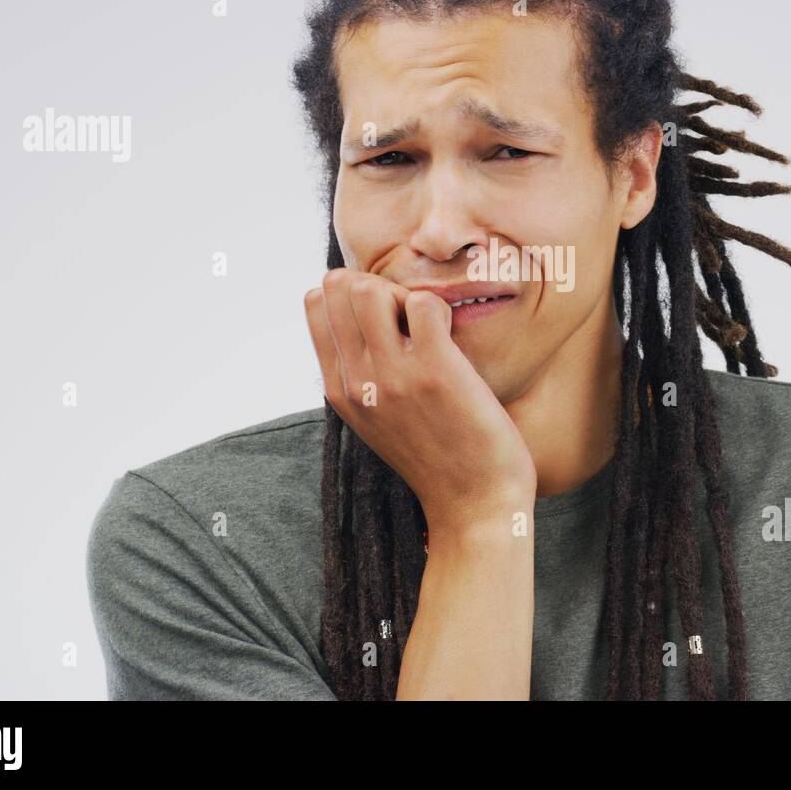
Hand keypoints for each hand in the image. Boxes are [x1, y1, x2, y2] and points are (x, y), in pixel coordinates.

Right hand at [304, 268, 535, 537]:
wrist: (474, 505)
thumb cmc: (436, 457)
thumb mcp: (378, 420)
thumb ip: (362, 376)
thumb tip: (360, 319)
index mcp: (338, 390)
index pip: (316, 305)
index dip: (352, 292)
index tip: (385, 314)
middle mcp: (356, 381)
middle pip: (341, 288)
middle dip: (377, 285)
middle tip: (409, 316)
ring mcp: (392, 376)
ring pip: (372, 290)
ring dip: (404, 293)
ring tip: (428, 325)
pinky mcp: (434, 371)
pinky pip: (424, 302)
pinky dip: (439, 307)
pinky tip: (451, 336)